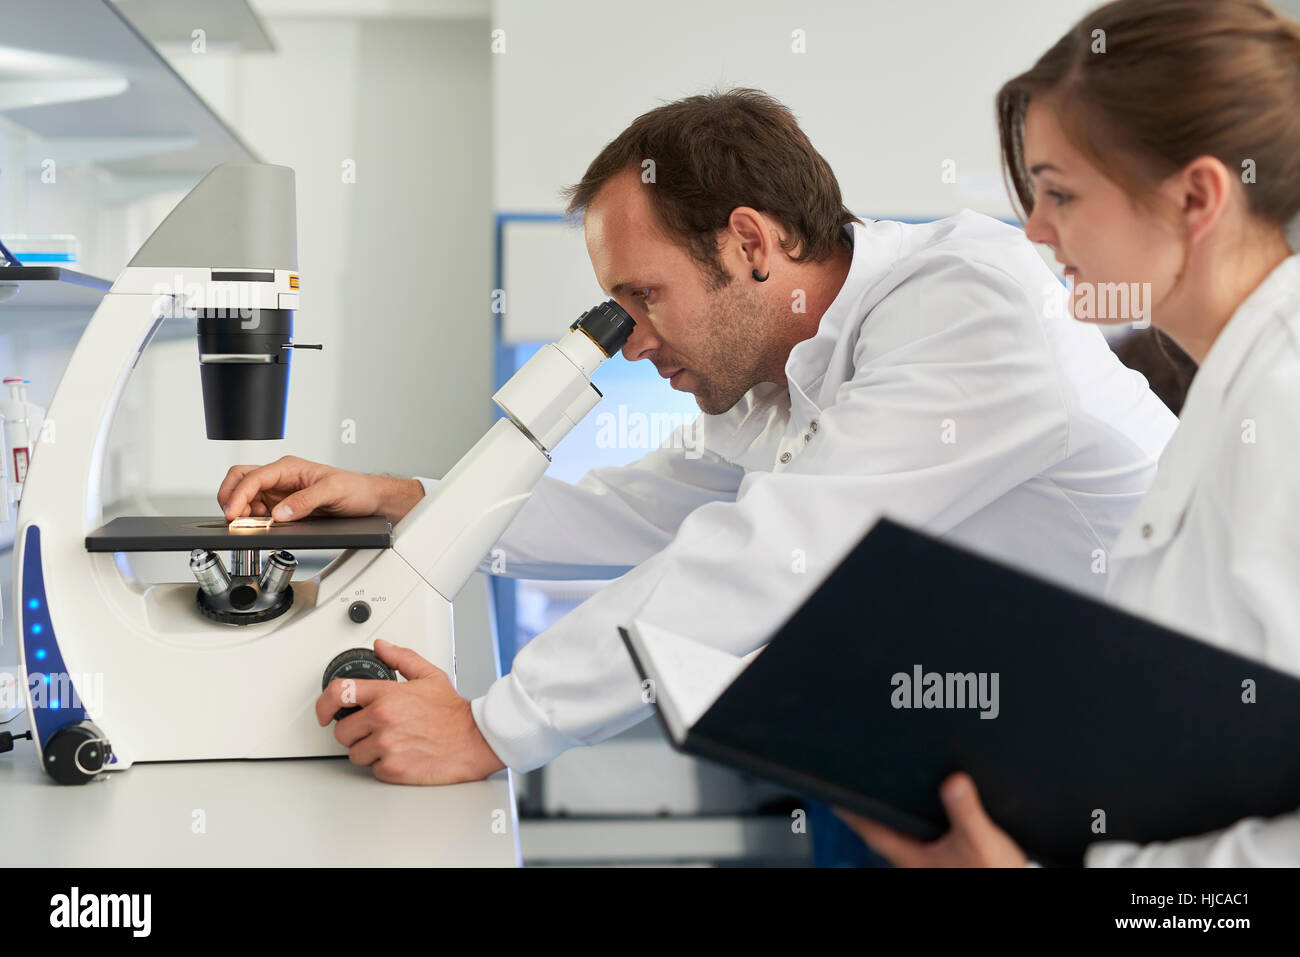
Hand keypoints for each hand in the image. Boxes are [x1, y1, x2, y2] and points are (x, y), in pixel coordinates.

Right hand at [217, 455, 422, 523]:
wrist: (368, 500)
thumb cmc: (354, 488)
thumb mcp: (332, 492)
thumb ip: (305, 501)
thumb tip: (280, 512)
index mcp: (289, 467)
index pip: (253, 476)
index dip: (239, 494)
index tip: (234, 512)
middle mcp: (281, 478)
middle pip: (241, 479)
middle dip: (230, 496)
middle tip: (231, 517)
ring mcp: (280, 493)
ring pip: (246, 496)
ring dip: (241, 510)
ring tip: (248, 524)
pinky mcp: (283, 507)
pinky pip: (259, 511)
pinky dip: (252, 519)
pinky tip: (259, 526)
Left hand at [317, 638, 506, 784]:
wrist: (474, 740)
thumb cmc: (453, 713)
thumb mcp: (429, 676)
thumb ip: (401, 659)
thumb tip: (382, 647)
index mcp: (387, 695)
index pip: (340, 693)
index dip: (324, 704)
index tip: (323, 712)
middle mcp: (382, 720)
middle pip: (342, 731)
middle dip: (354, 731)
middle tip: (373, 730)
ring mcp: (386, 746)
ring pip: (355, 753)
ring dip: (368, 750)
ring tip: (392, 743)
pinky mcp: (392, 769)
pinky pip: (372, 769)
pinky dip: (383, 766)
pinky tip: (401, 755)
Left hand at [834, 772, 1028, 866]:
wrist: (1008, 883)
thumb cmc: (990, 873)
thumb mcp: (979, 840)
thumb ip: (964, 810)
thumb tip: (953, 780)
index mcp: (911, 855)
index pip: (869, 827)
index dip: (849, 809)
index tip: (831, 793)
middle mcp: (914, 859)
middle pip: (883, 829)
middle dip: (871, 806)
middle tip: (859, 783)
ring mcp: (928, 862)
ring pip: (903, 834)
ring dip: (896, 813)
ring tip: (890, 789)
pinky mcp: (945, 861)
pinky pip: (923, 837)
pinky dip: (919, 820)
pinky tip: (928, 808)